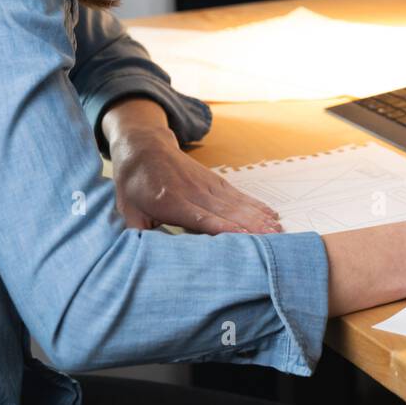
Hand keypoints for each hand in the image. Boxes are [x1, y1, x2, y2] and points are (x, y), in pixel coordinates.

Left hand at [108, 126, 283, 234]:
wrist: (144, 147)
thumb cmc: (135, 184)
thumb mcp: (127, 211)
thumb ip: (138, 234)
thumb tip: (145, 257)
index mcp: (170, 202)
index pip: (201, 219)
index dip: (223, 228)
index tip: (244, 237)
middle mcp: (193, 193)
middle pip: (227, 212)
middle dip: (252, 226)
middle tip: (273, 240)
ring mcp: (207, 185)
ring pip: (237, 203)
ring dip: (259, 217)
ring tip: (278, 230)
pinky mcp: (215, 181)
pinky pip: (239, 195)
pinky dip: (256, 205)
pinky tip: (270, 214)